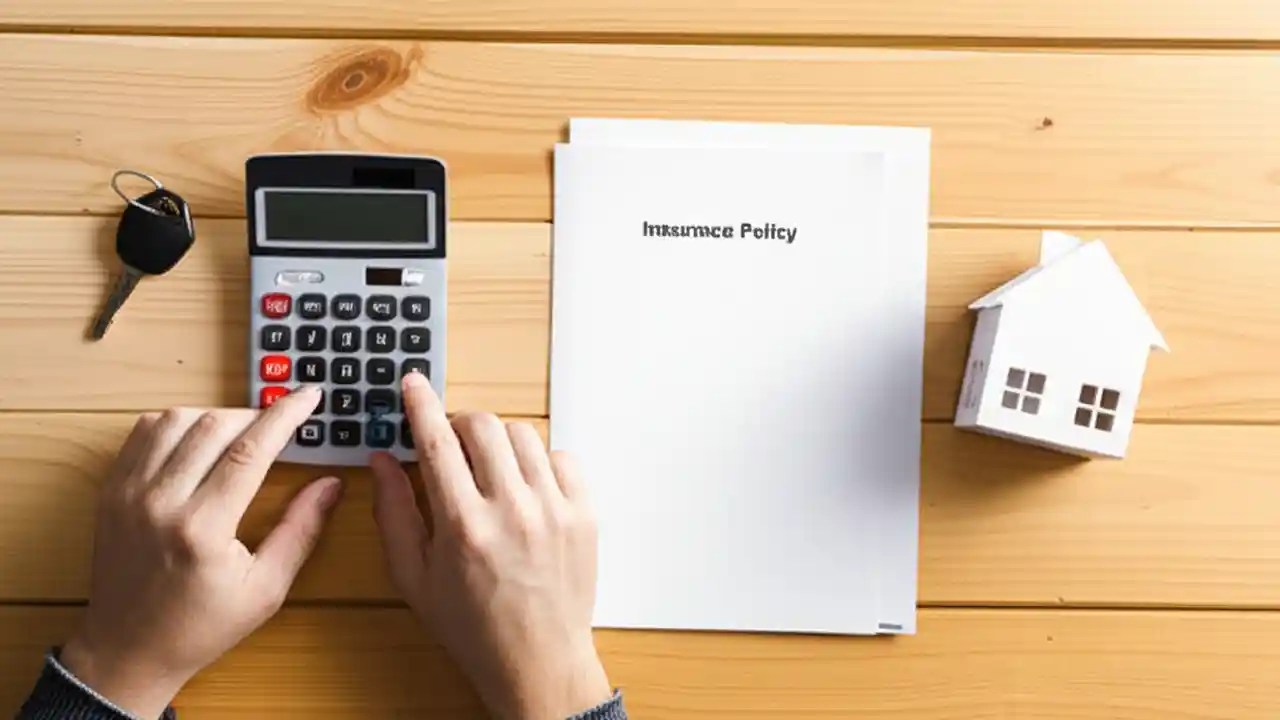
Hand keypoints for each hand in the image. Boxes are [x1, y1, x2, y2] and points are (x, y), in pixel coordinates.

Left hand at [62, 387, 339, 719]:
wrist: (127, 649)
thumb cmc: (201, 626)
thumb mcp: (266, 588)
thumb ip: (301, 530)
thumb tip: (331, 483)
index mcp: (202, 530)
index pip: (250, 450)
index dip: (284, 416)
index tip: (308, 396)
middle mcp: (160, 503)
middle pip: (213, 425)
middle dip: (254, 416)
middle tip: (276, 427)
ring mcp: (128, 494)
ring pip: (173, 419)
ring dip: (213, 416)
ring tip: (237, 436)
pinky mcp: (110, 491)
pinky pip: (142, 433)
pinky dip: (175, 424)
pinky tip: (197, 442)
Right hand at [370, 373, 610, 719]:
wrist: (537, 661)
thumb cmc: (471, 626)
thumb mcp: (414, 578)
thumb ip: (394, 513)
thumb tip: (382, 460)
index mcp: (464, 526)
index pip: (438, 442)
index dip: (422, 405)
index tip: (414, 383)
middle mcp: (513, 510)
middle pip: (484, 425)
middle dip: (460, 424)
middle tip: (451, 445)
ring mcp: (555, 509)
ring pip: (524, 435)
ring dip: (499, 441)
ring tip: (488, 471)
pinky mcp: (585, 514)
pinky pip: (562, 456)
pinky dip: (540, 461)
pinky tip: (526, 487)